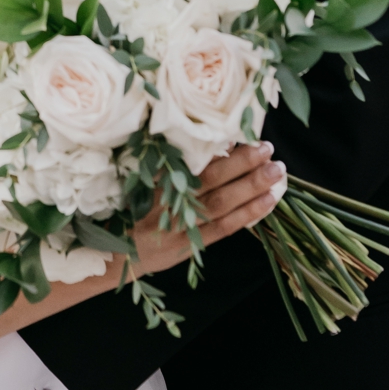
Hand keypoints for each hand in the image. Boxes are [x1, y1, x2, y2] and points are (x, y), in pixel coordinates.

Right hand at [132, 141, 286, 277]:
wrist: (111, 257)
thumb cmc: (124, 212)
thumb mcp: (135, 181)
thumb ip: (163, 163)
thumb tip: (205, 140)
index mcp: (152, 179)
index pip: (189, 160)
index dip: (216, 148)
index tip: (238, 132)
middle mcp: (167, 201)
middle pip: (210, 179)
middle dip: (241, 163)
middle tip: (267, 147)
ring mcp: (180, 226)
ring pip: (221, 203)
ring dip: (251, 186)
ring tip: (277, 171)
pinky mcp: (189, 246)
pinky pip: (224, 228)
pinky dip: (247, 214)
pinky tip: (268, 200)